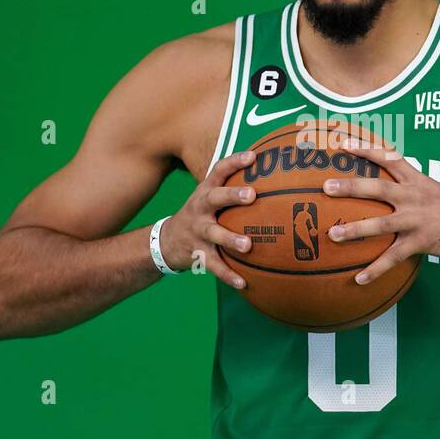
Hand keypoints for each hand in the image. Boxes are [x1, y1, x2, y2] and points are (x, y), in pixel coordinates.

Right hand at [158, 150, 255, 287]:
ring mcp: (197, 231)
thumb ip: (233, 187)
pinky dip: (228, 275)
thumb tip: (273, 176)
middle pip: (215, 198)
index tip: (253, 156)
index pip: (219, 171)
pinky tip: (243, 283)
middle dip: (232, 195)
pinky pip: (214, 265)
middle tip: (252, 195)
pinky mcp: (197, 253)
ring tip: (248, 245)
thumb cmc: (201, 214)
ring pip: (214, 234)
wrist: (166, 240)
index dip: (235, 162)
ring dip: (230, 239)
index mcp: (206, 191)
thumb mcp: (209, 197)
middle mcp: (200, 208)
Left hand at [322, 134, 439, 284]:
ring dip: (354, 229)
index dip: (366, 149)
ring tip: (332, 234)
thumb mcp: (437, 191)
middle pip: (377, 187)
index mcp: (418, 180)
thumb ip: (414, 189)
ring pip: (380, 223)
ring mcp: (418, 219)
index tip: (343, 144)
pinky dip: (375, 269)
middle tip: (325, 186)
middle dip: (350, 186)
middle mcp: (415, 196)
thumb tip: (393, 189)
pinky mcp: (423, 241)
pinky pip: (394, 257)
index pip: (389, 157)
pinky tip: (359, 278)